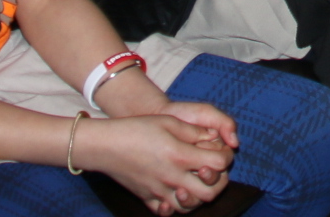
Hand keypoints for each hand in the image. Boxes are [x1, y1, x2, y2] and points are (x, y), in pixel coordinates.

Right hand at [78, 106, 235, 213]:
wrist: (105, 145)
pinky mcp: (147, 198)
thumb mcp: (168, 121)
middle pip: (208, 193)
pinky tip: (175, 192)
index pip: (217, 164)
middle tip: (213, 169)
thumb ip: (193, 131)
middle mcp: (172, 178)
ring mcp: (159, 191)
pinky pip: (166, 210)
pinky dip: (175, 206)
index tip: (222, 150)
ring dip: (197, 196)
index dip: (225, 157)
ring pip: (188, 206)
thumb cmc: (136, 128)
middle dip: (218, 182)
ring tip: (195, 181)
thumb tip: (212, 138)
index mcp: (180, 156)